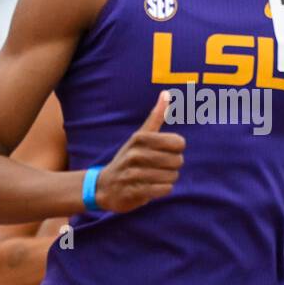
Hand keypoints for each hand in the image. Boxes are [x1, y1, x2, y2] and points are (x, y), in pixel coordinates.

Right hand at [94, 90, 184, 212]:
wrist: (105, 186)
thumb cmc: (128, 158)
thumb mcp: (139, 136)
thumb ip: (155, 117)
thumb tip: (166, 93)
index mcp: (140, 138)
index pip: (178, 142)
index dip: (177, 149)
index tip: (166, 151)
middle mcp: (136, 154)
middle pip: (177, 161)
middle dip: (173, 166)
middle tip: (160, 167)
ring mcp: (133, 173)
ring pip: (171, 176)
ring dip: (168, 179)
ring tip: (155, 177)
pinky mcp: (134, 191)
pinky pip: (163, 190)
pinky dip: (162, 189)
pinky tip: (153, 187)